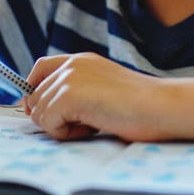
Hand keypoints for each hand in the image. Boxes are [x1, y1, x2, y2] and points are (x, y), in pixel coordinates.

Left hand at [25, 53, 171, 141]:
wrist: (160, 106)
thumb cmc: (140, 106)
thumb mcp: (103, 88)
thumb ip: (77, 90)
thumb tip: (41, 109)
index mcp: (81, 60)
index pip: (40, 68)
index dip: (34, 91)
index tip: (42, 111)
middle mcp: (72, 64)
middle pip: (35, 97)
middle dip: (53, 117)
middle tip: (85, 123)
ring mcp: (69, 78)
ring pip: (38, 112)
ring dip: (61, 127)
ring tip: (91, 124)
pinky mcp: (68, 95)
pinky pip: (47, 123)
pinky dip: (65, 134)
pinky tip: (90, 128)